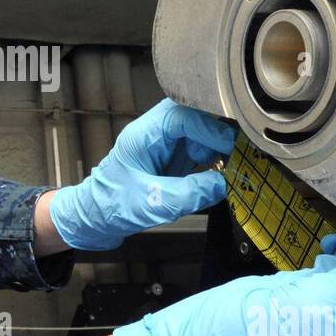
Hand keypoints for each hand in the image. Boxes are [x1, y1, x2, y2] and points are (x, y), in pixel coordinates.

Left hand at [48, 98, 234, 250]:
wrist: (95, 219)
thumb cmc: (111, 207)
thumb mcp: (153, 203)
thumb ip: (189, 193)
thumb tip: (223, 184)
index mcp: (143, 135)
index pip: (183, 116)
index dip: (210, 128)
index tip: (230, 145)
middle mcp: (155, 134)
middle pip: (196, 119)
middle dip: (219, 135)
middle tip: (240, 154)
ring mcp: (164, 146)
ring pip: (201, 135)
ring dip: (219, 149)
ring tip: (236, 166)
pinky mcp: (172, 160)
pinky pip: (199, 152)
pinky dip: (214, 161)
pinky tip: (223, 174)